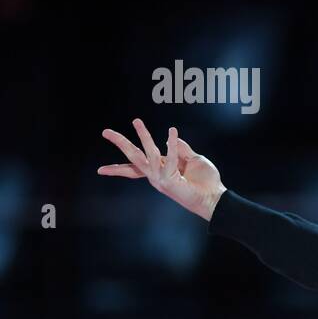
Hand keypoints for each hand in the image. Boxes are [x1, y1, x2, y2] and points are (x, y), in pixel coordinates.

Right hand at [99, 119, 226, 220]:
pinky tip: (172, 132)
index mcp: (159, 171)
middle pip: (134, 158)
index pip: (136, 167)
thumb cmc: (206, 182)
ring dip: (143, 136)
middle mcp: (157, 175)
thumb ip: (182, 149)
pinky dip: (172, 145)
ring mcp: (161, 179)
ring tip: (136, 121)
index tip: (100, 170)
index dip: (118, 168)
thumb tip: (170, 138)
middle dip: (120, 144)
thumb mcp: (193, 160)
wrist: (216, 197)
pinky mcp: (170, 181)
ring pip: (148, 154)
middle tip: (105, 131)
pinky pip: (170, 159)